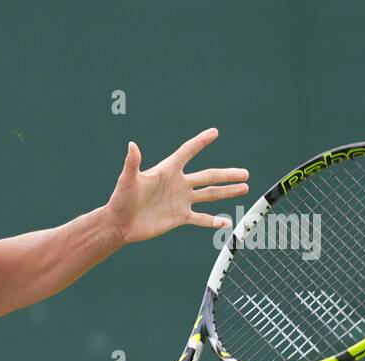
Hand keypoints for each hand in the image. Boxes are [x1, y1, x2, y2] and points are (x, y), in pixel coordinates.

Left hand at [105, 128, 248, 243]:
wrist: (119, 223)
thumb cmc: (121, 199)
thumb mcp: (127, 180)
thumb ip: (132, 164)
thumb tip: (131, 145)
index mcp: (167, 171)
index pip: (187, 152)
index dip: (200, 142)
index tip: (214, 132)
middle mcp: (178, 184)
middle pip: (208, 176)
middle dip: (227, 175)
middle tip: (245, 173)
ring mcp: (180, 201)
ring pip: (209, 194)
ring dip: (227, 191)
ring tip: (245, 187)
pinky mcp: (179, 217)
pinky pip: (200, 218)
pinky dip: (214, 221)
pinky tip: (226, 223)